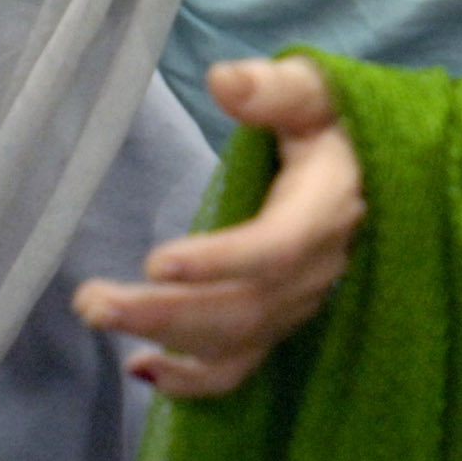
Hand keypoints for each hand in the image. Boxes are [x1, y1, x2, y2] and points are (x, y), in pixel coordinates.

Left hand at [73, 57, 363, 398]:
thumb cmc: (333, 124)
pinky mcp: (282, 321)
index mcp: (327, 207)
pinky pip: (243, 364)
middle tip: (91, 300)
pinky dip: (194, 380)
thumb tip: (222, 79)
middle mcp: (318, 267)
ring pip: (235, 339)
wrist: (370, 171)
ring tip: (95, 313)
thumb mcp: (313, 91)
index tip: (155, 261)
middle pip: (244, 308)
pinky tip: (141, 368)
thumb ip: (273, 88)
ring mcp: (300, 302)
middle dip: (164, 311)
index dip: (221, 262)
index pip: (278, 248)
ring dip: (163, 338)